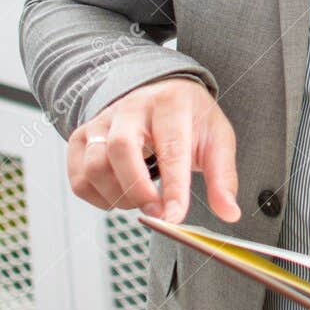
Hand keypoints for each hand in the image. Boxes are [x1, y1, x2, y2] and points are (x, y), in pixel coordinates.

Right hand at [68, 77, 239, 225]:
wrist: (162, 94)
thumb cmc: (190, 119)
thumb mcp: (217, 140)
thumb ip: (223, 178)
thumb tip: (230, 213)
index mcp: (171, 104)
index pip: (170, 148)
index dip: (173, 187)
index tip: (175, 216)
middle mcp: (131, 107)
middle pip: (120, 148)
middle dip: (137, 190)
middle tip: (157, 212)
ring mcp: (102, 121)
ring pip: (94, 165)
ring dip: (117, 196)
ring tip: (143, 200)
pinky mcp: (83, 137)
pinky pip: (79, 177)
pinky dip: (97, 198)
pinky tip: (121, 195)